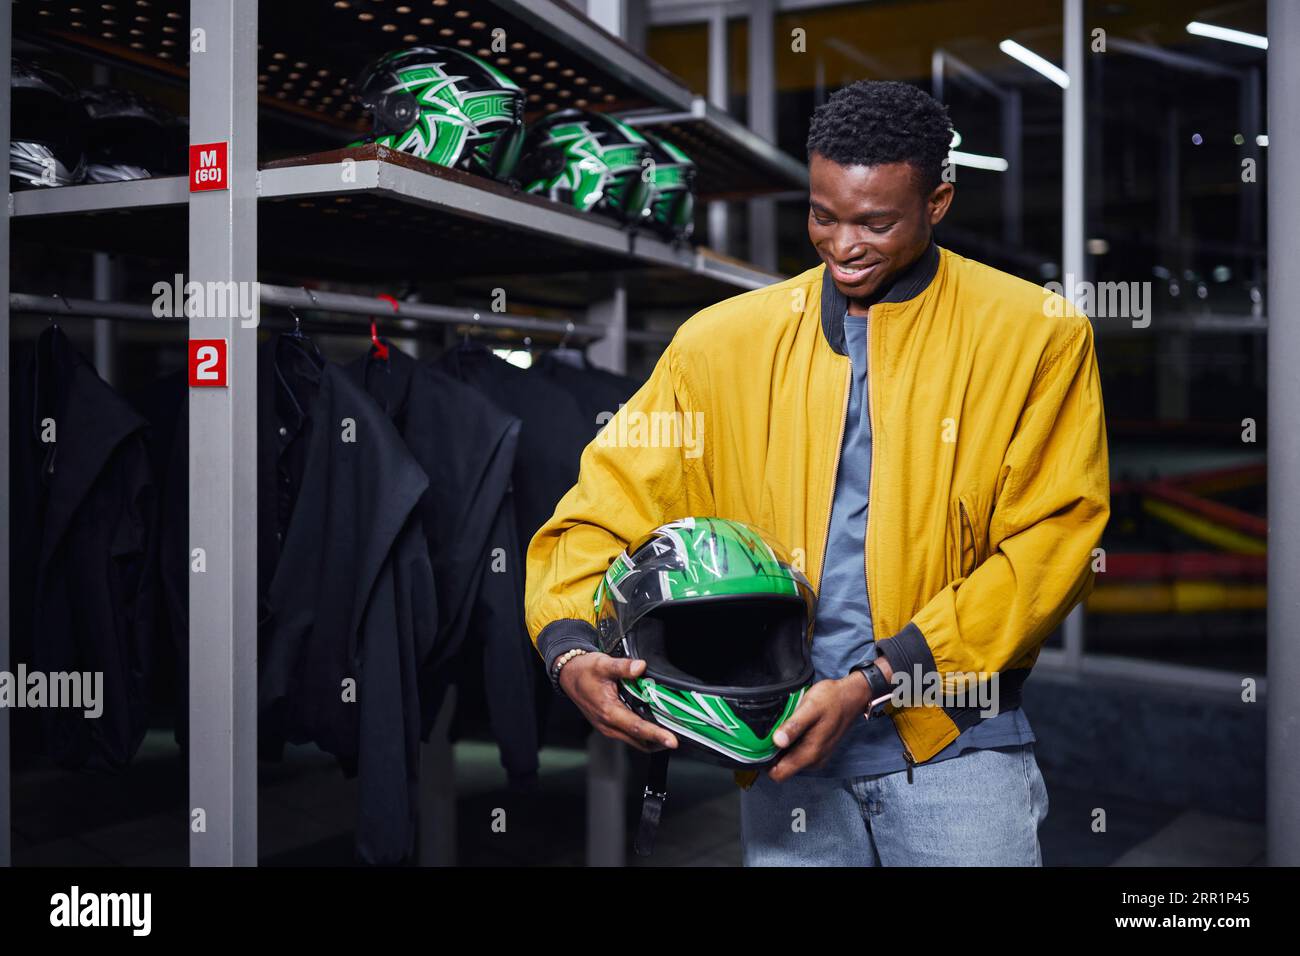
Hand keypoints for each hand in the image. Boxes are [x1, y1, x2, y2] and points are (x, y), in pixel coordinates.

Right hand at [558, 652, 678, 752]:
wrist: (568, 675)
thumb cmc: (584, 671)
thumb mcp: (603, 664)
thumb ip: (623, 667)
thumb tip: (640, 667)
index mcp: (608, 712)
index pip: (637, 727)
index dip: (657, 735)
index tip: (673, 741)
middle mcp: (608, 725)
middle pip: (640, 740)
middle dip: (659, 740)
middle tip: (680, 734)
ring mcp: (608, 728)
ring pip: (635, 740)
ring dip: (652, 739)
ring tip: (669, 730)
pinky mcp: (609, 726)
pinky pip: (629, 735)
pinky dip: (643, 734)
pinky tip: (652, 723)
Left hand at [766, 672, 873, 782]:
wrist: (852, 697)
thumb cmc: (831, 700)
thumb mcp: (810, 708)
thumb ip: (793, 726)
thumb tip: (777, 742)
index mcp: (809, 754)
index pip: (779, 774)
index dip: (765, 764)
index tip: (758, 747)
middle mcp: (813, 761)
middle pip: (782, 768)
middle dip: (772, 754)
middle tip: (768, 732)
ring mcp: (817, 757)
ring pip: (789, 760)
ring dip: (782, 748)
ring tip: (781, 727)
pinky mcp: (818, 750)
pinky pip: (798, 753)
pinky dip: (792, 744)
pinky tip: (792, 728)